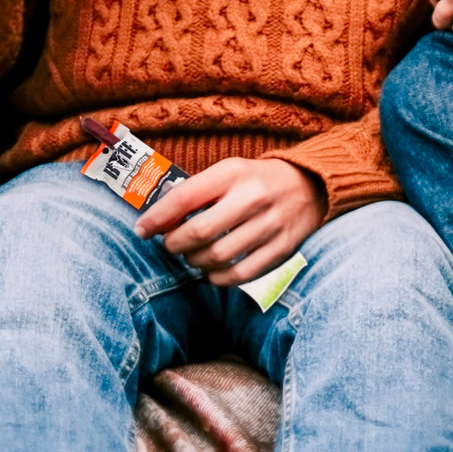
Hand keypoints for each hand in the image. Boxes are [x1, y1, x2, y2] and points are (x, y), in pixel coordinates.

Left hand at [134, 158, 326, 285]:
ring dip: (196, 262)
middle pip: (199, 232)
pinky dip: (219, 278)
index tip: (142, 231)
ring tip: (193, 257)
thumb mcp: (228, 173)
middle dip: (175, 244)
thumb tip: (159, 221)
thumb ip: (197, 192)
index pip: (185, 197)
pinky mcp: (282, 248)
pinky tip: (213, 272)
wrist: (310, 186)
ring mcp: (270, 225)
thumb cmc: (256, 182)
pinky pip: (241, 274)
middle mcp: (253, 197)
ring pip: (218, 256)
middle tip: (171, 245)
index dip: (157, 218)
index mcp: (233, 173)